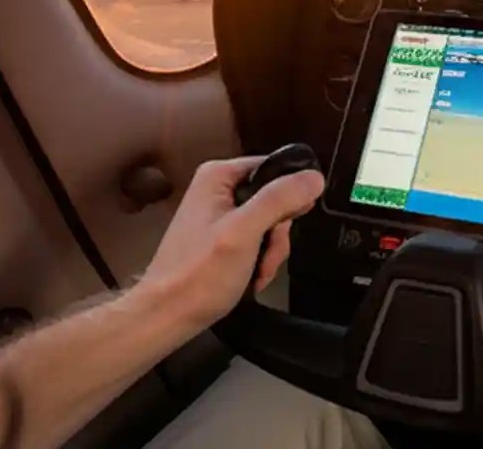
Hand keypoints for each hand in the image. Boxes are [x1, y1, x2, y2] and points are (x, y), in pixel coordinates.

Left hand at [134, 157, 323, 330]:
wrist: (166, 316)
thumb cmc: (200, 273)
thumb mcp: (245, 231)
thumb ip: (279, 200)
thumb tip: (315, 177)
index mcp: (218, 175)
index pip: (273, 167)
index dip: (290, 194)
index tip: (291, 222)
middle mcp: (217, 189)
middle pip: (273, 199)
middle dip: (278, 233)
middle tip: (267, 257)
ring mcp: (218, 216)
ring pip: (268, 224)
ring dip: (271, 252)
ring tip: (257, 273)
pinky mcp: (220, 239)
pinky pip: (256, 240)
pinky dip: (259, 261)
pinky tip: (252, 278)